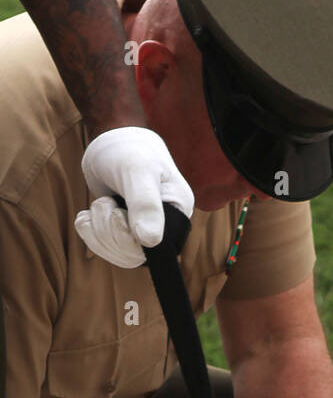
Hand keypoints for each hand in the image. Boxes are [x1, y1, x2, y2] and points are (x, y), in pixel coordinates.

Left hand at [75, 127, 194, 267]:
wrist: (113, 142)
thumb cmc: (129, 151)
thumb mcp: (137, 171)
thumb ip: (145, 204)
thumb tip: (150, 241)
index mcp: (178, 213)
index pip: (157, 248)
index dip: (130, 239)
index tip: (118, 212)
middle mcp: (164, 227)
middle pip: (134, 255)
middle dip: (109, 232)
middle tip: (105, 203)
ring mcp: (143, 231)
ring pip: (118, 254)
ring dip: (98, 230)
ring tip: (101, 203)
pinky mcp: (124, 232)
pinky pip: (105, 248)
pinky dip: (89, 232)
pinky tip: (89, 214)